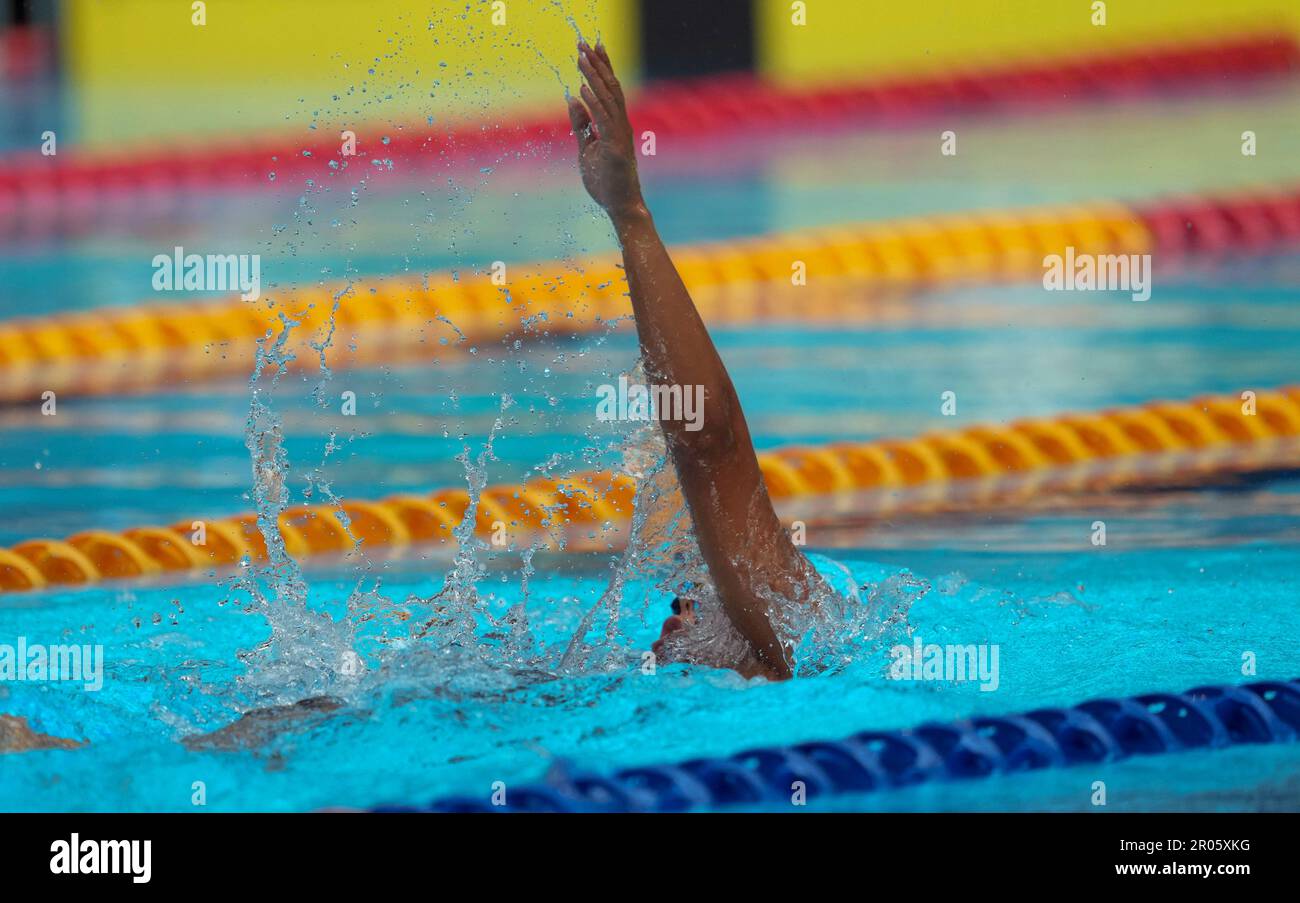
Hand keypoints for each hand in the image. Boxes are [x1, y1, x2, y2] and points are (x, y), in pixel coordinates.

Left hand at [567, 41, 644, 222]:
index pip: (610, 90)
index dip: (602, 67)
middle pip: (611, 88)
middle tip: (586, 42)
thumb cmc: (607, 181)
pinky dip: (594, 103)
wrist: (621, 206)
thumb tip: (572, 99)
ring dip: (593, 77)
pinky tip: (583, 89)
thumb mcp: (588, 148)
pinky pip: (604, 121)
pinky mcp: (616, 149)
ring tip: (582, 58)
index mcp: (616, 124)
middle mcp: (621, 125)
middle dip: (598, 64)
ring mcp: (620, 136)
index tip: (592, 48)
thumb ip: (582, 124)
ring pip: (608, 100)